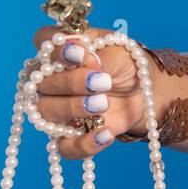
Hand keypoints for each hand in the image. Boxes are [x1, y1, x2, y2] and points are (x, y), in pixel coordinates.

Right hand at [29, 26, 150, 158]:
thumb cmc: (126, 65)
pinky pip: (65, 147)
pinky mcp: (69, 135)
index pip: (44, 41)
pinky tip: (105, 134)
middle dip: (71, 82)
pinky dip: (84, 144)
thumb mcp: (120, 53)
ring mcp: (57, 108)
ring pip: (46, 112)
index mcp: (61, 48)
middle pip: (40, 81)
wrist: (147, 91)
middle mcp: (50, 78)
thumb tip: (86, 61)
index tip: (83, 54)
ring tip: (103, 104)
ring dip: (73, 108)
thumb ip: (100, 56)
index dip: (58, 50)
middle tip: (103, 82)